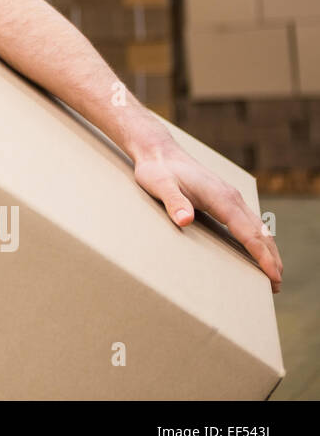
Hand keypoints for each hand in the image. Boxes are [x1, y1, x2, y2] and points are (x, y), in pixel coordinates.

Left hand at [134, 141, 282, 292]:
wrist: (158, 151)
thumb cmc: (157, 170)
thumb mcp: (160, 185)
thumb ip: (174, 202)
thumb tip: (185, 220)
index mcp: (221, 197)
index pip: (248, 231)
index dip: (262, 255)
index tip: (273, 275)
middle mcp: (231, 197)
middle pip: (260, 231)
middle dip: (272, 257)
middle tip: (277, 285)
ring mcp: (230, 197)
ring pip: (257, 226)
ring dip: (268, 249)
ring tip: (273, 273)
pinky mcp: (224, 198)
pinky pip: (248, 221)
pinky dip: (258, 238)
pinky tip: (257, 248)